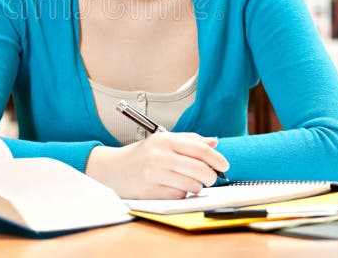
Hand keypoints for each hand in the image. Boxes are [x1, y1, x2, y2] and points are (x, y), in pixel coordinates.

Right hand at [84, 132, 229, 198]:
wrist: (113, 169)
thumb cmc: (141, 155)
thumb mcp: (162, 141)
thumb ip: (189, 140)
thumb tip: (214, 142)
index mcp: (165, 140)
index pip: (200, 149)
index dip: (217, 158)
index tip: (224, 165)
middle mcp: (160, 156)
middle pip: (200, 169)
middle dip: (211, 176)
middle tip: (210, 177)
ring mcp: (155, 175)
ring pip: (192, 186)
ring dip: (196, 187)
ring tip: (188, 182)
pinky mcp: (152, 192)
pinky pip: (180, 197)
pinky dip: (182, 195)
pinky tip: (173, 188)